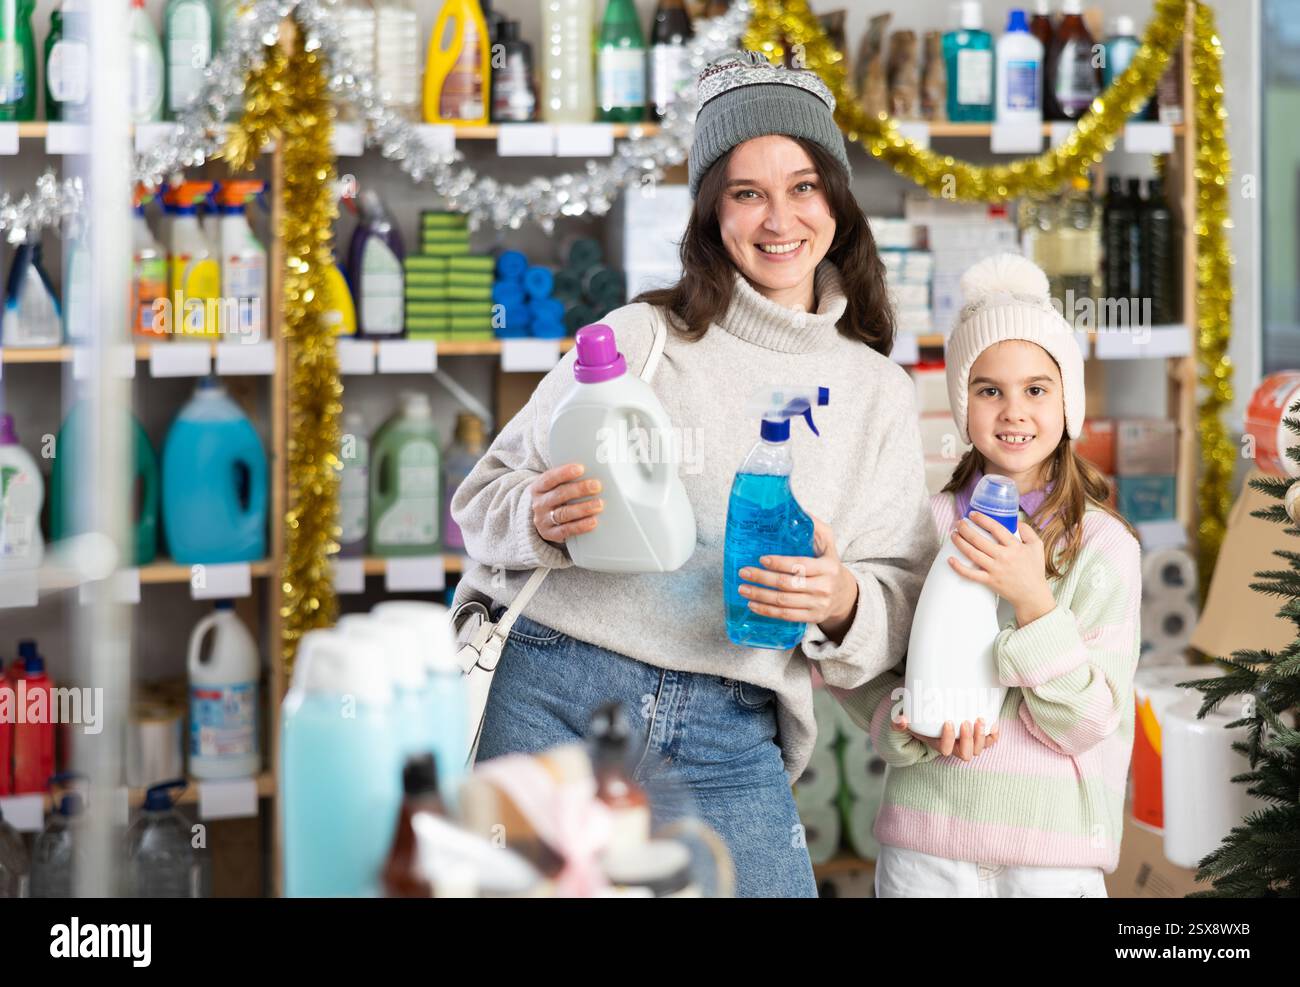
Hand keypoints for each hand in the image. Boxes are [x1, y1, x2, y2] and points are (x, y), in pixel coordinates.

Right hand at [531, 463, 603, 544]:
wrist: (540, 518)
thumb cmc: (554, 497)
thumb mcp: (554, 486)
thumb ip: (567, 479)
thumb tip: (592, 471)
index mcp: (538, 487)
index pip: (550, 478)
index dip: (565, 473)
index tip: (581, 468)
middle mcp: (539, 504)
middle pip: (559, 495)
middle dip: (579, 489)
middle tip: (597, 486)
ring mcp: (543, 520)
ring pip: (564, 513)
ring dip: (583, 508)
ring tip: (599, 504)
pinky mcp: (550, 534)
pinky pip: (566, 530)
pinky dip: (581, 526)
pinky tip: (593, 521)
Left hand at [737, 515, 858, 637]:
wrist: (845, 595)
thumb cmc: (830, 565)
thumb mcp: (829, 544)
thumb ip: (816, 528)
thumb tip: (795, 509)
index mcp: (828, 567)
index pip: (801, 565)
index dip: (780, 563)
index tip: (761, 559)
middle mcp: (824, 587)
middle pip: (788, 584)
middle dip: (762, 578)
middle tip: (744, 572)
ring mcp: (818, 605)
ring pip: (784, 602)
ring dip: (760, 596)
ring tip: (743, 588)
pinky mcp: (812, 618)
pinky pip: (786, 616)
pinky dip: (767, 611)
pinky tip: (753, 605)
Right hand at [891, 713, 999, 761]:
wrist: (930, 721)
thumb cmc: (918, 723)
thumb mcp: (905, 723)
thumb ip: (898, 723)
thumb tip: (901, 720)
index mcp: (939, 745)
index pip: (946, 750)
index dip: (949, 739)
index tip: (948, 722)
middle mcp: (954, 747)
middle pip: (966, 753)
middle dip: (969, 739)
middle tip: (967, 722)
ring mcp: (966, 743)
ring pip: (978, 749)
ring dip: (981, 737)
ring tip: (980, 719)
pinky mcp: (977, 736)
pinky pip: (989, 741)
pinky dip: (993, 735)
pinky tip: (993, 723)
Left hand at [949, 512, 1055, 626]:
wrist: (1032, 594)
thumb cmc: (1034, 570)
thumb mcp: (1037, 547)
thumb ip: (1028, 531)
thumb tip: (1017, 521)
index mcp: (1014, 546)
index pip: (996, 528)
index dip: (982, 519)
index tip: (972, 514)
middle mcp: (1003, 556)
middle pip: (979, 540)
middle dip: (965, 529)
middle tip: (958, 523)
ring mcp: (995, 569)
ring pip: (973, 553)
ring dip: (960, 543)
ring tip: (953, 535)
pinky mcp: (989, 581)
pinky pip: (971, 574)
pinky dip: (959, 567)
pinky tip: (950, 559)